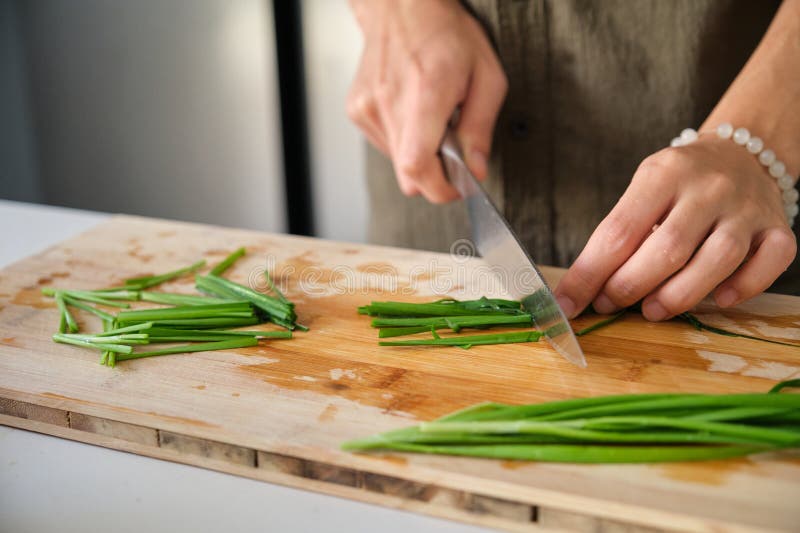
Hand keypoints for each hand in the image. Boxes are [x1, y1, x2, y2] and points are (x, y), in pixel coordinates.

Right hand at [347, 0, 506, 202]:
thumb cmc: (445, 34)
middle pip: (408, 175)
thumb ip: (481, 128)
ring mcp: (368, 108)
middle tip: (451, 151)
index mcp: (425, 92)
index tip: (457, 185)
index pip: (418, 165)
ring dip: (419, 154)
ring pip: (397, 164)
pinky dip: (404, 140)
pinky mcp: (357, 112)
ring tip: (431, 120)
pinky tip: (412, 113)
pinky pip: (386, 147)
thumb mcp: (487, 76)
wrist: (401, 7)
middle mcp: (390, 103)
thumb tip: (476, 168)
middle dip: (435, 174)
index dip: (440, 188)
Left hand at [554, 134, 796, 320]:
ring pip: (718, 259)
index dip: (589, 274)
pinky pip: (769, 263)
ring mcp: (747, 208)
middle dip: (629, 286)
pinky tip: (719, 300)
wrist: (741, 154)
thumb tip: (582, 288)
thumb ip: (619, 234)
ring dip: (679, 295)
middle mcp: (709, 188)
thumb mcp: (643, 191)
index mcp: (663, 173)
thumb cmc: (678, 184)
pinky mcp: (778, 228)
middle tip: (609, 304)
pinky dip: (744, 287)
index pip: (619, 231)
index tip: (568, 303)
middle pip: (667, 249)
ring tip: (651, 311)